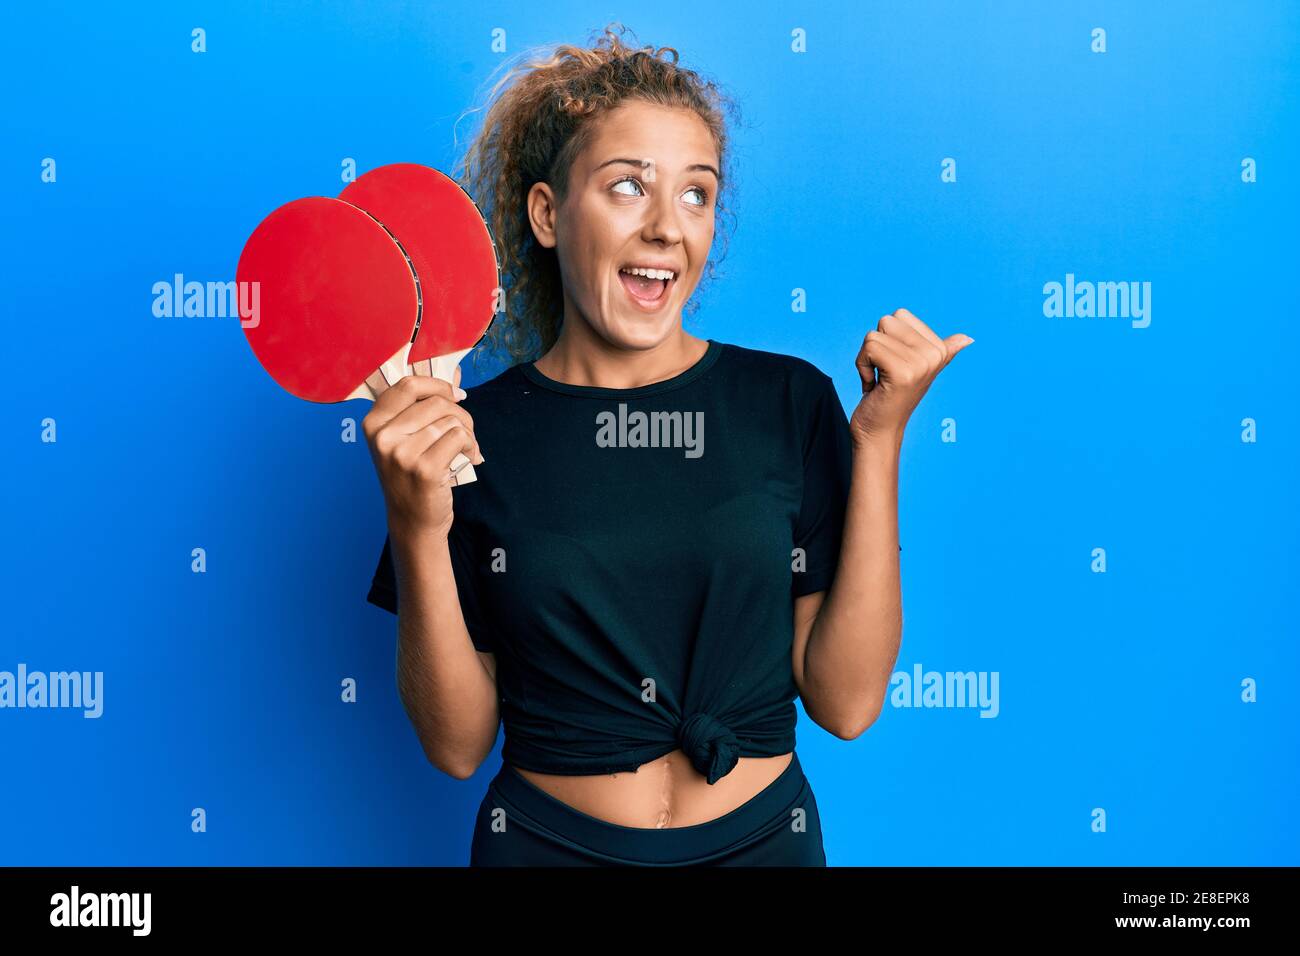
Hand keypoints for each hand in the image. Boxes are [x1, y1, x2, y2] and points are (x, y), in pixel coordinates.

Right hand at [362, 366, 484, 539]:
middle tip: (465, 433)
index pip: (409, 384)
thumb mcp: (405, 439)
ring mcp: (402, 454)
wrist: (413, 521)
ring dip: (468, 433)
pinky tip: (469, 458)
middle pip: (436, 402)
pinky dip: (471, 446)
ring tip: (467, 449)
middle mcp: (383, 437)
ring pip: (451, 420)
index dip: (438, 385)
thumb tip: (455, 372)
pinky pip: (459, 438)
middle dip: (460, 413)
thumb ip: (424, 407)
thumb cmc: (412, 476)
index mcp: (373, 423)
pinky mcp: (424, 469)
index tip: (455, 395)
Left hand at [850, 308, 972, 443]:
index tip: (893, 364)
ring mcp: (921, 364)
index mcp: (940, 349)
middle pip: (887, 321)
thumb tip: (968, 338)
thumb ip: (941, 350)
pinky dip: (862, 367)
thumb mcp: (918, 368)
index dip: (888, 338)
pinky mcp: (902, 373)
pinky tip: (873, 386)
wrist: (880, 431)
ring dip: (867, 358)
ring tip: (879, 379)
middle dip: (876, 346)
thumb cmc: (894, 397)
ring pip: (874, 335)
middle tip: (884, 372)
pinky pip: (869, 348)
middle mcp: (935, 354)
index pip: (900, 315)